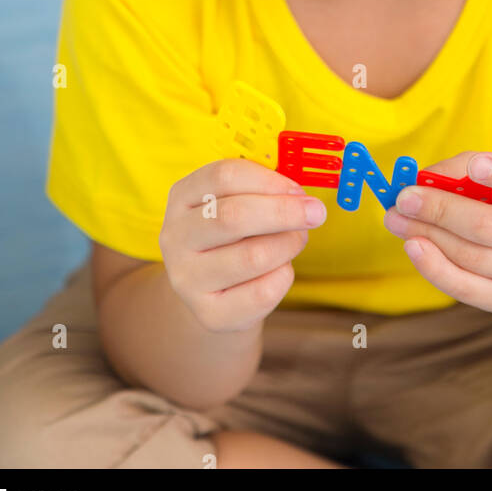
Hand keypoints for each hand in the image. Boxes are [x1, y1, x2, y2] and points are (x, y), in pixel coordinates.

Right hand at [159, 158, 325, 333]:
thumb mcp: (237, 202)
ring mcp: (187, 278)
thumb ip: (263, 191)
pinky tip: (280, 269)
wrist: (215, 291)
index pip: (223, 177)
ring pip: (252, 256)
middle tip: (316, 212)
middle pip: (233, 216)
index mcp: (182, 197)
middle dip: (284, 212)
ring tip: (296, 240)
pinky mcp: (208, 313)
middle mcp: (175, 237)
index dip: (268, 180)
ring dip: (288, 244)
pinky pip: (262, 292)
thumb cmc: (233, 235)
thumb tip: (301, 198)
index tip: (298, 189)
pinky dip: (284, 276)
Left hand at [383, 150, 491, 312]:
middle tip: (404, 199)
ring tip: (397, 220)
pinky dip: (435, 268)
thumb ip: (462, 170)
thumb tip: (421, 181)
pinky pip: (467, 289)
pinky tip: (413, 247)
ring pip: (473, 257)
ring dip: (428, 236)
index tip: (476, 164)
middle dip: (441, 210)